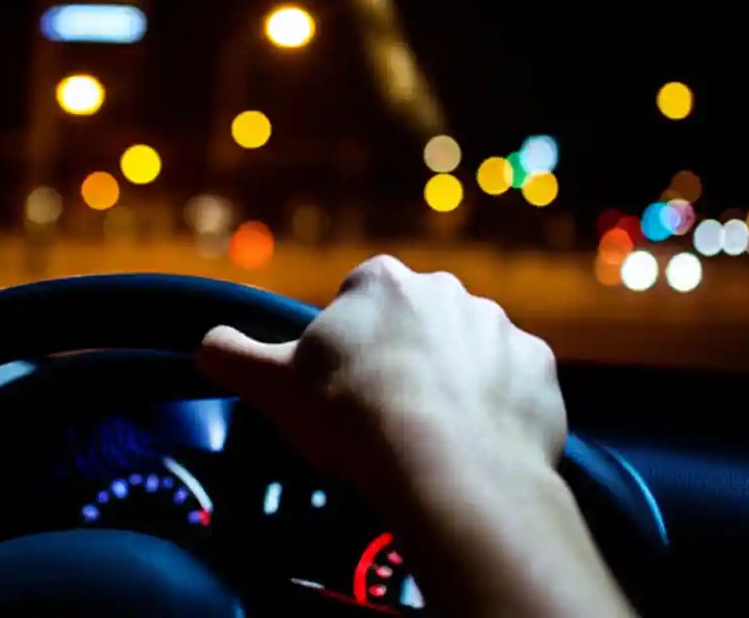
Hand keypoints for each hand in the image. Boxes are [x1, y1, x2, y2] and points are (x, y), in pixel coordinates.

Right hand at [200, 255, 563, 502]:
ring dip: (452, 382)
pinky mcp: (542, 370)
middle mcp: (447, 289)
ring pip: (467, 353)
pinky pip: (513, 385)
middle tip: (384, 415)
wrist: (446, 468)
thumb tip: (206, 343)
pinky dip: (496, 408)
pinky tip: (473, 442)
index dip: (346, 346)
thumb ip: (230, 353)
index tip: (342, 388)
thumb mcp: (270, 384)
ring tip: (430, 436)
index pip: (356, 301)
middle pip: (415, 323)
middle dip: (402, 358)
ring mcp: (501, 328)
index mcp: (380, 281)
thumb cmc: (352, 417)